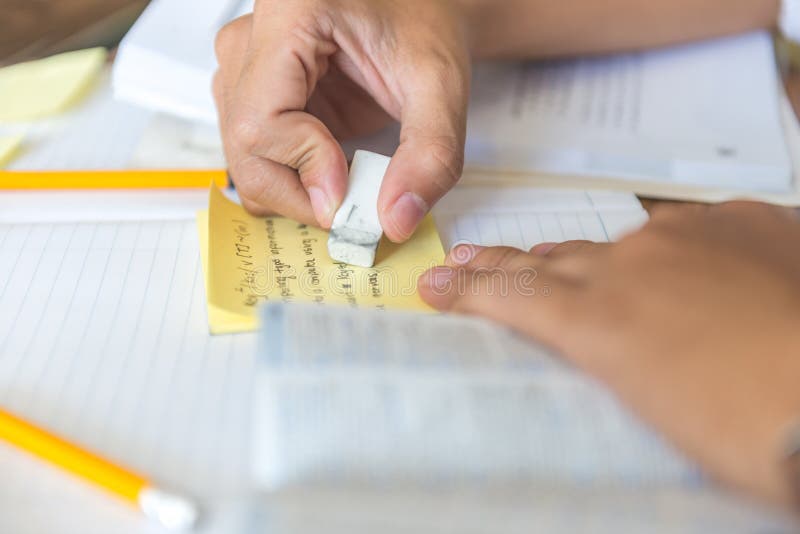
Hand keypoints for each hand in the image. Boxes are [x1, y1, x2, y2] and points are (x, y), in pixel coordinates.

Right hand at [213, 0, 471, 240]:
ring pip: (245, 162)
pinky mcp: (254, 97)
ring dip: (298, 190)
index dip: (305, 169)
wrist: (420, 10)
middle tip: (353, 205)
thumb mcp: (440, 85)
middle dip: (300, 194)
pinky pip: (258, 160)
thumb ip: (429, 155)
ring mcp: (244, 70)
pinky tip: (334, 165)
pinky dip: (296, 181)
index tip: (348, 189)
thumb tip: (396, 219)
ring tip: (350, 175)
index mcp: (288, 16)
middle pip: (244, 149)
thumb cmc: (424, 23)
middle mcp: (250, 40)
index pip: (261, 122)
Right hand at [419, 201, 799, 504]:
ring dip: (585, 258)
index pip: (515, 296)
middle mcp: (630, 264)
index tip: (434, 283)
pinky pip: (690, 230)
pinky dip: (673, 251)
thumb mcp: (656, 411)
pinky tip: (678, 262)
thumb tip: (617, 351)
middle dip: (502, 262)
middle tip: (466, 257)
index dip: (469, 289)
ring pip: (618, 243)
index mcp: (598, 321)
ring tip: (554, 258)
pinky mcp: (744, 219)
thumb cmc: (748, 431)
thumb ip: (619, 365)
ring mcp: (688, 235)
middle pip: (550, 258)